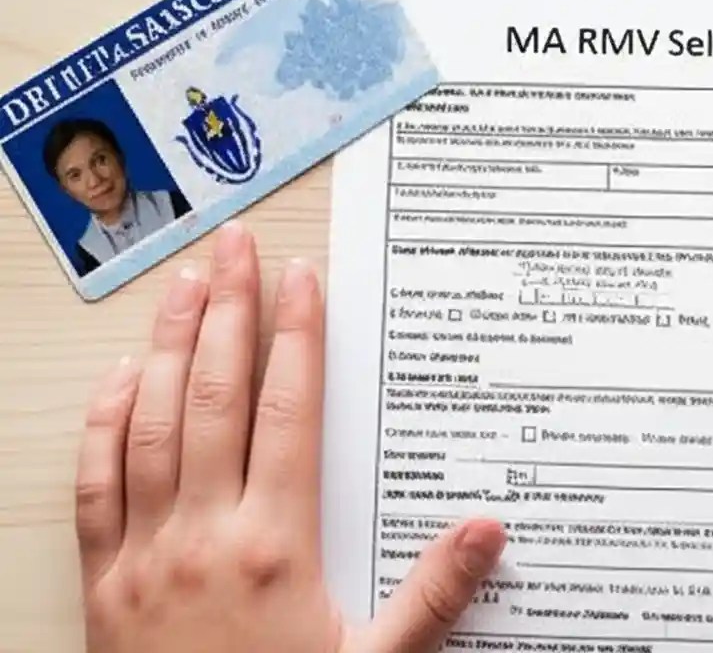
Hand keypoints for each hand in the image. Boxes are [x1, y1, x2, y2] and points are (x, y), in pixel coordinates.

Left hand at [74, 222, 505, 652]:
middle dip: (227, 310)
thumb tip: (487, 530)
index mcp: (275, 545)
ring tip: (183, 282)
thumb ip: (432, 597)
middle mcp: (204, 533)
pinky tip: (121, 379)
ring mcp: (145, 551)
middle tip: (236, 247)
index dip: (295, 337)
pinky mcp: (104, 579)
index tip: (301, 281)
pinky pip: (94, 482)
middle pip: (215, 394)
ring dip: (167, 344)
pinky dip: (104, 421)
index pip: (287, 412)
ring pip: (150, 420)